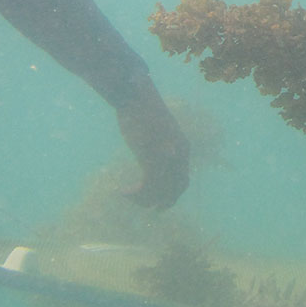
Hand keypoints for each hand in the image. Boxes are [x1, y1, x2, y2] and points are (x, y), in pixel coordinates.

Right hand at [116, 78, 189, 208]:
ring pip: (161, 193)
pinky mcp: (151, 159)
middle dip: (164, 203)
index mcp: (183, 149)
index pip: (183, 180)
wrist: (136, 96)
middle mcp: (179, 156)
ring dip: (144, 200)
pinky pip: (147, 188)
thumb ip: (159, 145)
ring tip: (128, 195)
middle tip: (151, 209)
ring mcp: (166, 158)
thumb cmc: (143, 109)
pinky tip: (122, 192)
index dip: (171, 194)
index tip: (157, 200)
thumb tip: (151, 152)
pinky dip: (135, 195)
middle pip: (176, 190)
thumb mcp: (157, 130)